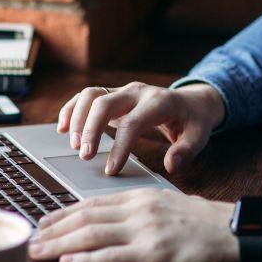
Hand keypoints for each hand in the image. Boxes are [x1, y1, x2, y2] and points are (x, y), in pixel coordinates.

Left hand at [28, 188, 239, 261]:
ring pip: (92, 235)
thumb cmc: (203, 223)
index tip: (43, 221)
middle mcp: (139, 209)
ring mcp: (146, 229)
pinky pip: (112, 255)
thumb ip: (139, 212)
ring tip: (38, 251)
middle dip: (54, 229)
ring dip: (60, 244)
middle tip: (30, 239)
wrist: (233, 230)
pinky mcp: (154, 251)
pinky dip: (87, 259)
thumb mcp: (167, 207)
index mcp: (142, 197)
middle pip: (86, 218)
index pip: (93, 203)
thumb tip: (110, 223)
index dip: (64, 213)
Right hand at [57, 82, 224, 174]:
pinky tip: (62, 128)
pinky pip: (86, 96)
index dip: (119, 146)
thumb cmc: (193, 121)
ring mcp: (123, 92)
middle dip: (90, 129)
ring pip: (91, 95)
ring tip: (73, 145)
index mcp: (159, 102)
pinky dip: (71, 109)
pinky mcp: (113, 96)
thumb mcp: (199, 135)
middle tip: (84, 156)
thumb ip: (187, 150)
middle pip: (105, 103)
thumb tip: (172, 165)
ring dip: (77, 118)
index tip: (111, 169)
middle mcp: (138, 92)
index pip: (133, 122)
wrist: (192, 101)